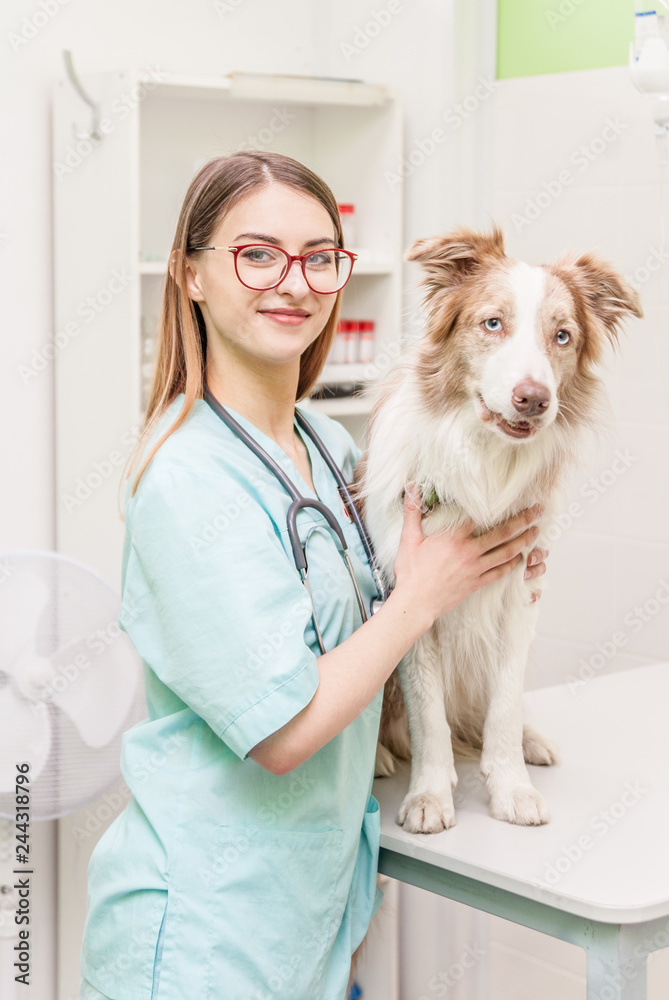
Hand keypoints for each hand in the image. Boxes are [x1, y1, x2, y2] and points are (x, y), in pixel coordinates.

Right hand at [392, 483, 543, 623]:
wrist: (415, 603)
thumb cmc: (410, 571)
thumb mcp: (409, 537)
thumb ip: (412, 510)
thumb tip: (411, 487)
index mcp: (454, 537)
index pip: (481, 516)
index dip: (498, 505)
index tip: (512, 497)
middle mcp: (469, 551)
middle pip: (503, 533)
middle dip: (523, 521)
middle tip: (537, 511)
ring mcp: (475, 569)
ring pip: (506, 553)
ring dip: (523, 542)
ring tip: (535, 533)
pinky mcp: (476, 583)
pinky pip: (500, 573)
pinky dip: (512, 565)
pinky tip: (519, 559)